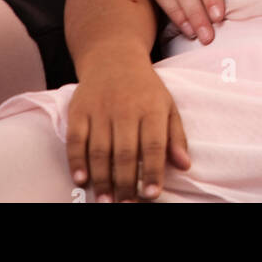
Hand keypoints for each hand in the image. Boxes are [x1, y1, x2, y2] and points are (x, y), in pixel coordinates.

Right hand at [66, 49, 190, 201]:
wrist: (113, 55)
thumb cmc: (144, 87)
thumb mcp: (167, 104)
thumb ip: (175, 136)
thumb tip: (185, 165)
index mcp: (151, 107)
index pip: (154, 144)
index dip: (152, 171)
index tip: (151, 195)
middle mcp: (125, 107)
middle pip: (125, 152)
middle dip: (126, 184)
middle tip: (126, 205)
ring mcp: (100, 108)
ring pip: (100, 150)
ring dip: (102, 179)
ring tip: (106, 201)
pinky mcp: (79, 109)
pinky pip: (76, 139)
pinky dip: (77, 161)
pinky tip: (82, 179)